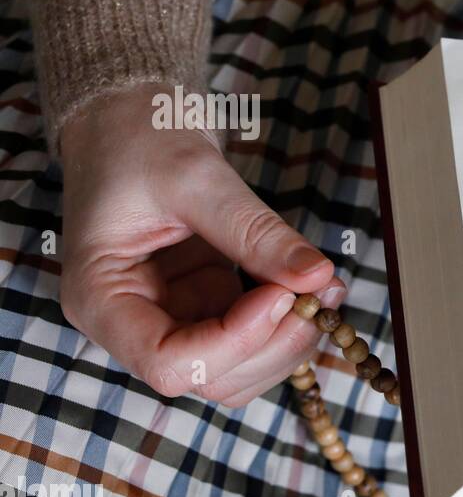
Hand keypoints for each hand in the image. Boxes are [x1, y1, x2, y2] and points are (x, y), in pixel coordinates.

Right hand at [57, 84, 345, 406]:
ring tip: (327, 286)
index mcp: (101, 299)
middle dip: (275, 343)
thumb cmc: (139, 140)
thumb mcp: (196, 177)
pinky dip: (290, 321)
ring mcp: (173, 318)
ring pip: (240, 370)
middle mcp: (133, 323)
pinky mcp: (206, 306)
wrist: (132, 121)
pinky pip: (255, 339)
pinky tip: (315, 283)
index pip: (170, 363)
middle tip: (322, 292)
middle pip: (212, 376)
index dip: (235, 342)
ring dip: (290, 339)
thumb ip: (255, 231)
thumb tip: (317, 275)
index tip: (282, 294)